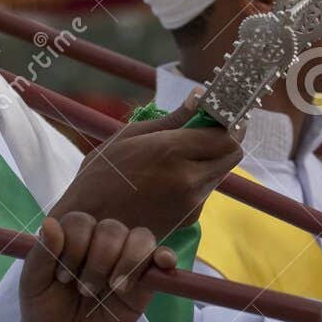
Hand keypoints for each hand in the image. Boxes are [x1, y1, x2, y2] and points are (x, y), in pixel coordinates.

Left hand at [7, 212, 176, 321]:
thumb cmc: (43, 311)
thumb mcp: (32, 282)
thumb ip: (42, 252)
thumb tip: (51, 222)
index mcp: (74, 240)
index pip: (82, 221)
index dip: (74, 245)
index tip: (62, 277)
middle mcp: (101, 245)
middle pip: (112, 228)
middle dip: (98, 259)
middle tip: (84, 291)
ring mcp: (125, 262)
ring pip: (140, 238)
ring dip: (127, 261)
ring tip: (114, 289)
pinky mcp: (144, 284)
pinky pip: (160, 260)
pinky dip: (164, 255)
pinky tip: (163, 263)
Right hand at [51, 96, 241, 244]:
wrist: (89, 227)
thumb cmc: (100, 176)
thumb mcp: (130, 136)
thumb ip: (172, 118)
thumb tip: (199, 95)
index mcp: (173, 151)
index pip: (227, 135)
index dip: (228, 122)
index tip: (218, 113)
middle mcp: (189, 179)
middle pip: (232, 154)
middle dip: (224, 140)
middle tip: (205, 131)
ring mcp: (191, 203)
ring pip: (220, 172)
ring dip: (211, 159)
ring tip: (180, 155)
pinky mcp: (188, 219)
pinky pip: (205, 191)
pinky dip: (197, 180)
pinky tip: (169, 179)